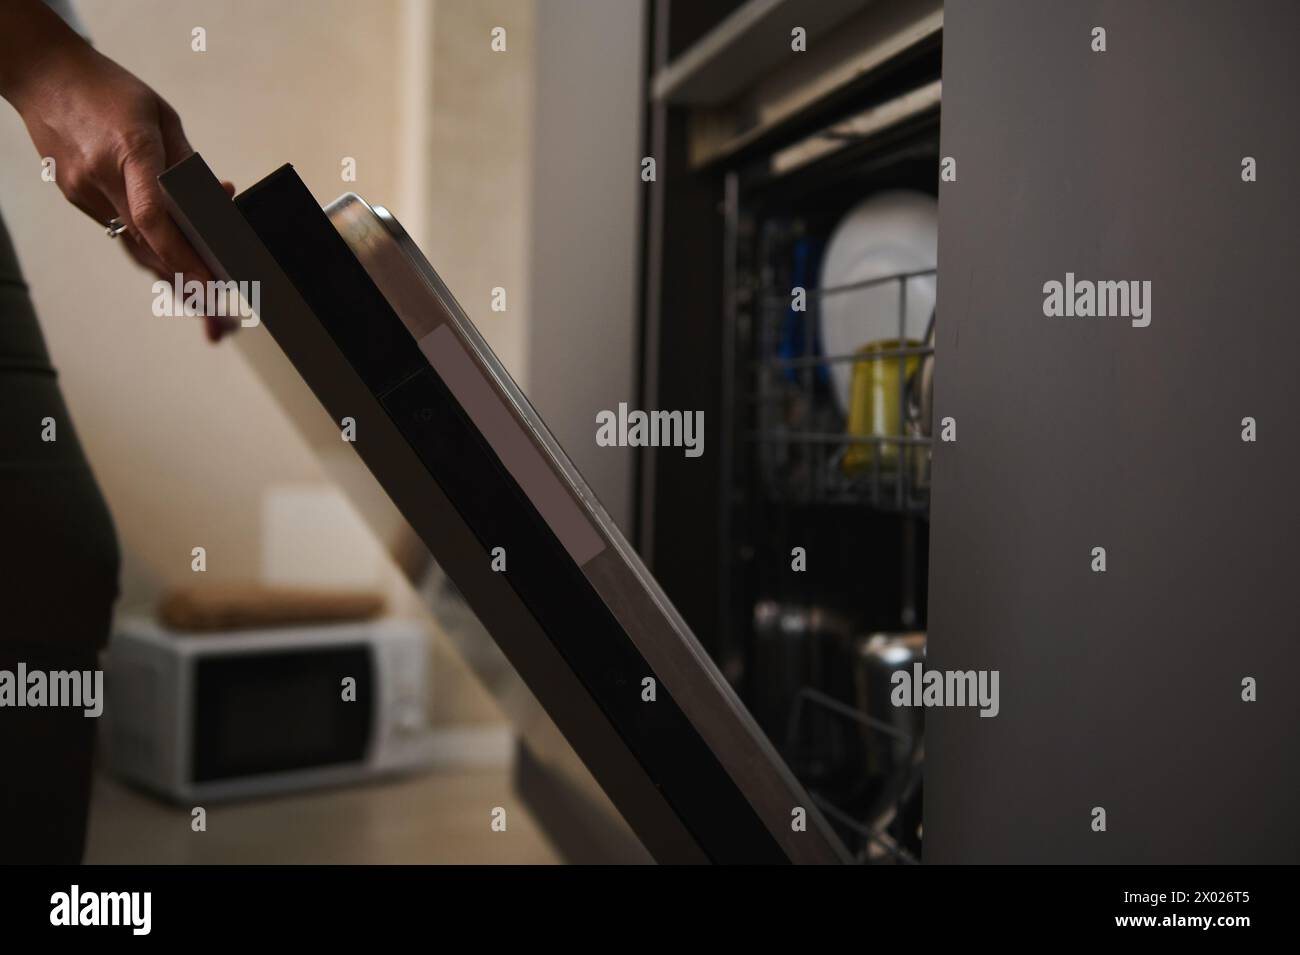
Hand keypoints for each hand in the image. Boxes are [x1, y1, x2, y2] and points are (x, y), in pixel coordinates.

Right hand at [1, 6, 236, 340]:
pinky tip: (176, 270)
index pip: (156, 217)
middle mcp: (101, 177)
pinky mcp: (76, 196)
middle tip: (221, 325)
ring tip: (208, 310)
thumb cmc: (108, 89)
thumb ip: (188, 164)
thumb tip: (218, 202)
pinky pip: (122, 232)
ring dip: (172, 279)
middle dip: (189, 287)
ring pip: (136, 247)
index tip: (214, 288)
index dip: (185, 259)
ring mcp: (83, 191)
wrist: (43, 74)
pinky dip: (152, 251)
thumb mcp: (161, 116)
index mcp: (129, 150)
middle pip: (150, 246)